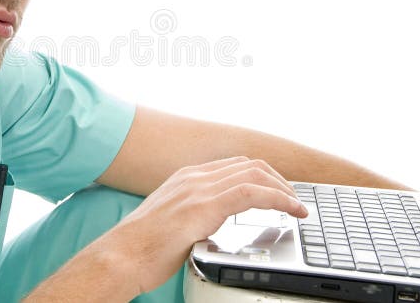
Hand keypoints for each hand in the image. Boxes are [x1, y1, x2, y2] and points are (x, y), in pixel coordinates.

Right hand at [102, 156, 307, 294]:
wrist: (121, 255)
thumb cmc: (141, 247)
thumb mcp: (172, 221)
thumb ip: (193, 213)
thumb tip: (209, 223)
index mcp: (186, 177)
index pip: (235, 166)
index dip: (263, 176)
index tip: (279, 193)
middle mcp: (194, 177)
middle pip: (249, 165)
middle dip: (278, 180)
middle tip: (294, 201)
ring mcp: (198, 188)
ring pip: (255, 174)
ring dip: (284, 189)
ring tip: (298, 207)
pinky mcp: (204, 206)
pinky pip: (252, 192)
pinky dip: (278, 198)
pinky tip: (291, 210)